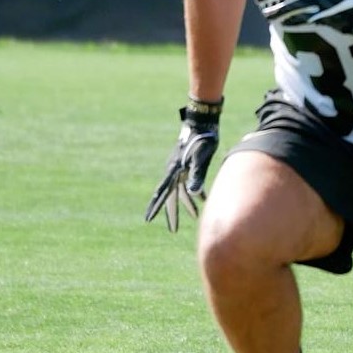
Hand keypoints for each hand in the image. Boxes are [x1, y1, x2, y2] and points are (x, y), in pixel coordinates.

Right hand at [144, 99, 221, 231]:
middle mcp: (174, 171)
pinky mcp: (187, 165)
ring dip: (187, 203)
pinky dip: (195, 191)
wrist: (202, 122)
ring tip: (195, 216)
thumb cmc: (202, 140)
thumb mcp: (201, 159)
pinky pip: (189, 182)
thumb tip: (194, 193)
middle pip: (170, 197)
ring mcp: (179, 168)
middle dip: (172, 213)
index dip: (155, 207)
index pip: (162, 193)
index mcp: (174, 171)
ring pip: (181, 191)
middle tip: (173, 230)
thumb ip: (197, 175)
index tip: (148, 220)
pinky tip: (204, 199)